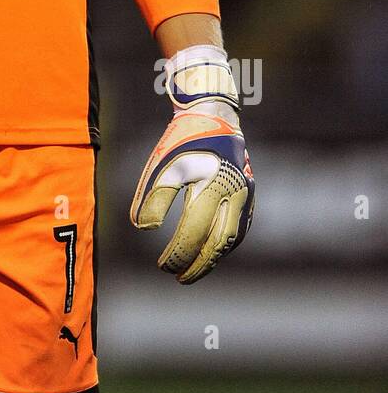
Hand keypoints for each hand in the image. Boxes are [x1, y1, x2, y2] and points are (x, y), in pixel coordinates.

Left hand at [130, 50, 254, 284]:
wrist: (213, 114)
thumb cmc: (182, 139)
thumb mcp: (162, 163)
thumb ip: (153, 196)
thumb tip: (144, 228)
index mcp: (210, 184)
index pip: (193, 231)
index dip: (178, 253)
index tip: (162, 266)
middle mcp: (233, 192)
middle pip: (218, 242)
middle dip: (198, 264)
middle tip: (179, 278)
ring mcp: (244, 194)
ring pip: (232, 238)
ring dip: (212, 258)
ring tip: (193, 271)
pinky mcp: (248, 194)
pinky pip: (239, 227)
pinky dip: (224, 244)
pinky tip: (210, 252)